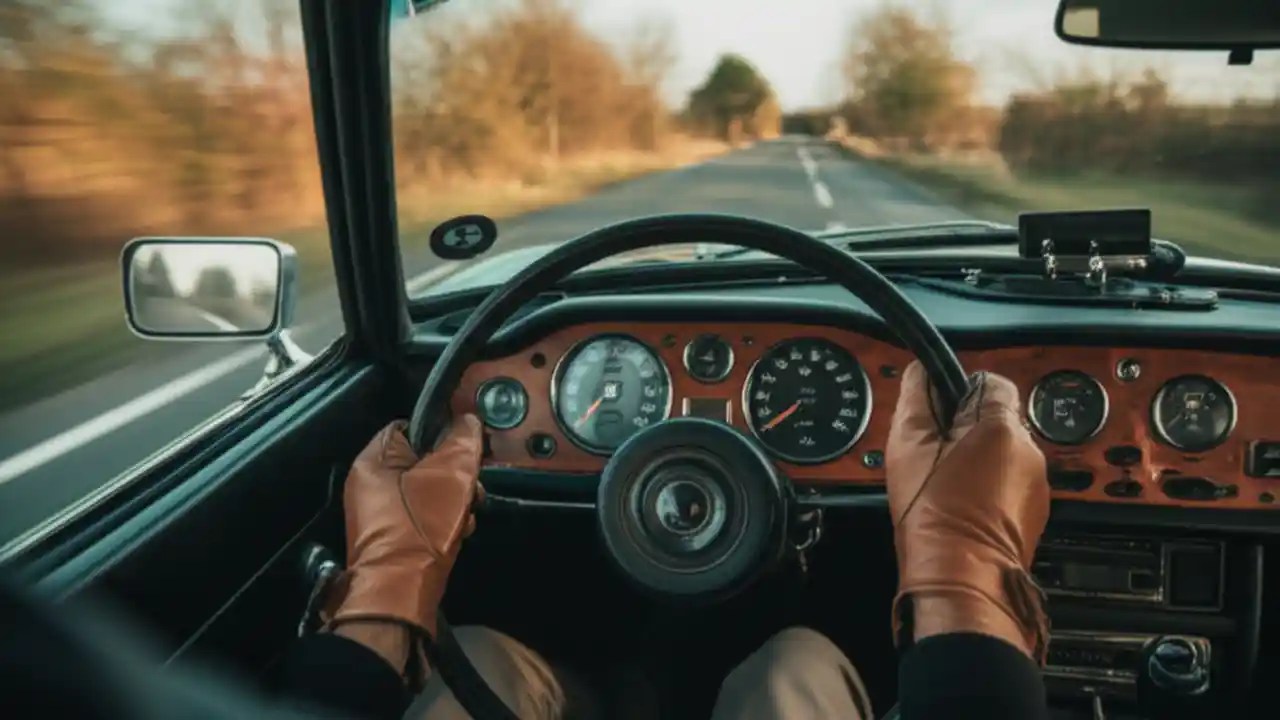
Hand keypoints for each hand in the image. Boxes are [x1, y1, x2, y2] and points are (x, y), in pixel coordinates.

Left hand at [325, 415, 483, 642]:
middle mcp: (369, 486)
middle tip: (472, 487)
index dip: (442, 433)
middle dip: (455, 474)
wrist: (401, 593)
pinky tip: (458, 533)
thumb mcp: (450, 474)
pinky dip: (444, 523)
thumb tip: (468, 421)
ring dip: (455, 501)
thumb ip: (463, 441)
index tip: (467, 448)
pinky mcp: (392, 540)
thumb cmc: (421, 527)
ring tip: (468, 514)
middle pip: (422, 461)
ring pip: (428, 492)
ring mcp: (379, 516)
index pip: (409, 427)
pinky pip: (423, 519)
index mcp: (373, 461)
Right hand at [885, 362, 1050, 662]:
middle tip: (935, 453)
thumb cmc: (934, 515)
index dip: (957, 391)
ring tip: (947, 484)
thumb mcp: (908, 445)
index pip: (988, 380)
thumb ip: (917, 397)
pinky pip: (1010, 482)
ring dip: (979, 458)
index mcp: (1002, 427)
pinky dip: (989, 486)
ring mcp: (1037, 484)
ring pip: (1004, 451)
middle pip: (997, 418)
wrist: (960, 578)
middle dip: (966, 428)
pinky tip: (963, 504)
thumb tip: (922, 372)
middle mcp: (1029, 451)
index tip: (937, 414)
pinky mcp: (1035, 511)